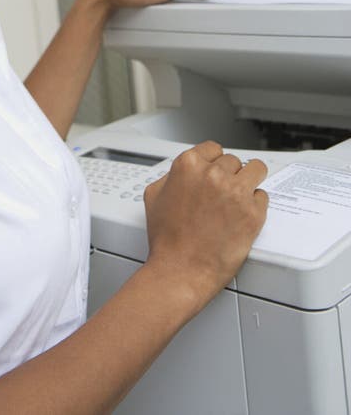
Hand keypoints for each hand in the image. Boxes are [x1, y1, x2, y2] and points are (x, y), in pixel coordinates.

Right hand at [142, 141, 267, 312]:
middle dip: (230, 174)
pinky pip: (263, 196)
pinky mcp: (253, 212)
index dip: (214, 161)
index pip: (213, 148)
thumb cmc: (167, 240)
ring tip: (245, 192)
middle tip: (225, 191)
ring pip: (256, 169)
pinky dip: (256, 204)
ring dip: (250, 180)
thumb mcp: (154, 197)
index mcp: (189, 165)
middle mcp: (214, 174)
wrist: (181, 270)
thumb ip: (170, 177)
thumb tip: (181, 174)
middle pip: (233, 160)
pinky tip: (245, 212)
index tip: (217, 170)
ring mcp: (236, 192)